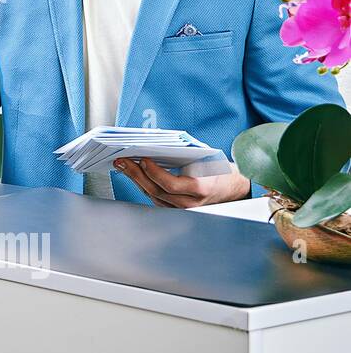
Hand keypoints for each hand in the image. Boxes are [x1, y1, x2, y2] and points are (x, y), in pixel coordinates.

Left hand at [114, 158, 252, 207]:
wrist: (231, 187)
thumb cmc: (217, 169)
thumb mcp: (205, 157)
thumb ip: (185, 152)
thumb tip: (157, 142)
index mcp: (200, 189)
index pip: (171, 185)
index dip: (154, 173)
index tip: (143, 159)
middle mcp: (190, 202)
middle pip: (157, 191)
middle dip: (136, 175)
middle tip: (121, 161)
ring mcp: (183, 209)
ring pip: (153, 196)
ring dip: (136, 180)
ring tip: (123, 166)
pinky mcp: (176, 210)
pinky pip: (155, 198)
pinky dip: (143, 185)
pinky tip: (134, 174)